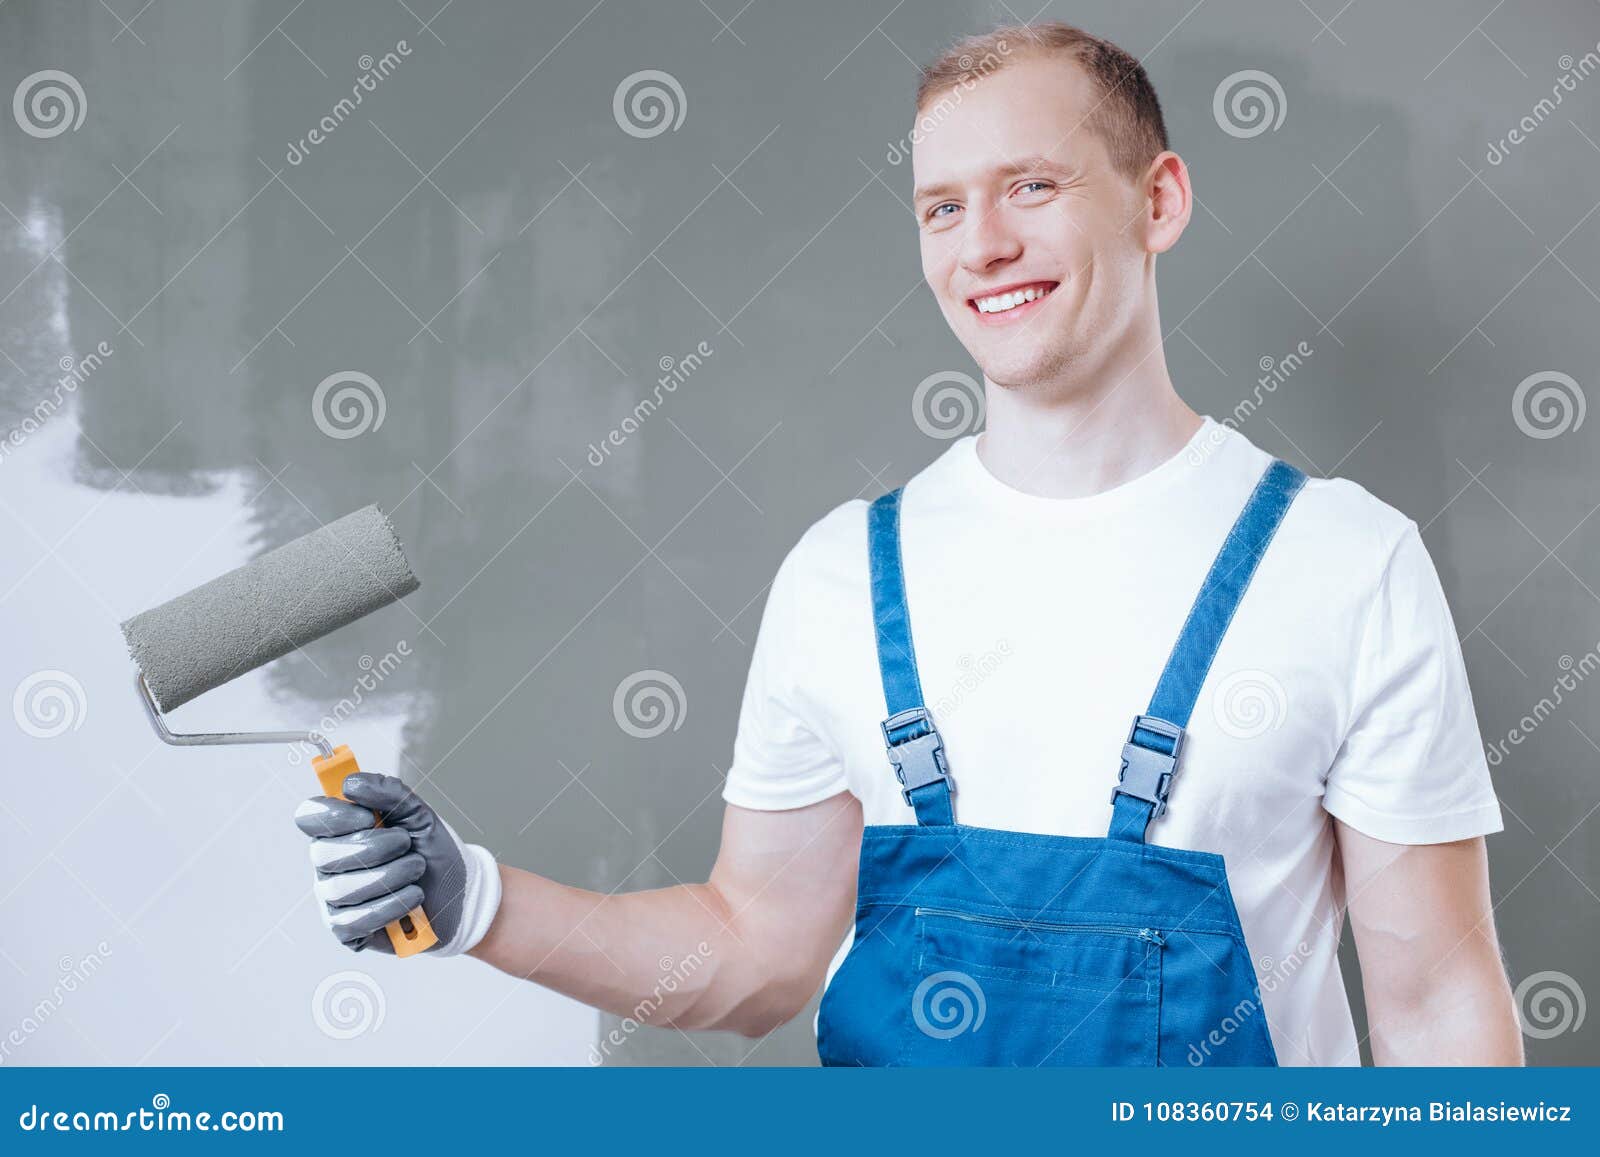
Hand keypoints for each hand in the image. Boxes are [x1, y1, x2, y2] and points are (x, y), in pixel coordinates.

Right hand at [293, 771, 499, 954]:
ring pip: (341, 888)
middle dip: (373, 847)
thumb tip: (350, 782)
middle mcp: (329, 863)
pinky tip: (412, 899)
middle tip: (406, 844)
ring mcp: (334, 898)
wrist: (461, 895)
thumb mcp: (420, 815)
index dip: (332, 816)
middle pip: (323, 854)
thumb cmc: (433, 852)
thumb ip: (389, 792)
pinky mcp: (346, 929)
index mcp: (340, 829)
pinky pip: (354, 921)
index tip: (367, 816)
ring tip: (416, 870)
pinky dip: (391, 906)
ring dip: (390, 876)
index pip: (309, 817)